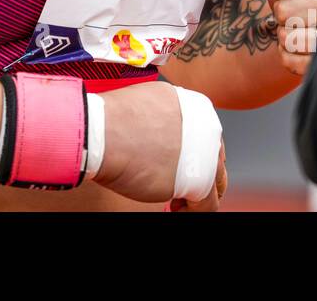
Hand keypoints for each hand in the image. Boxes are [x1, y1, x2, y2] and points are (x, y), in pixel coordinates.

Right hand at [94, 80, 224, 209]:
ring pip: (215, 182)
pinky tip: (173, 209)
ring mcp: (207, 154)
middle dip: (197, 174)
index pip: (206, 139)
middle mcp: (209, 128)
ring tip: (175, 203)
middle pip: (214, 159)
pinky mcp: (199, 180)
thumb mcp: (150, 105)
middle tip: (179, 190)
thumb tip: (167, 137)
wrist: (101, 132)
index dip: (193, 156)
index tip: (178, 167)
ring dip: (197, 195)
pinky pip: (207, 204)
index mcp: (198, 107)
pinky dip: (193, 211)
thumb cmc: (113, 120)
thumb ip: (168, 120)